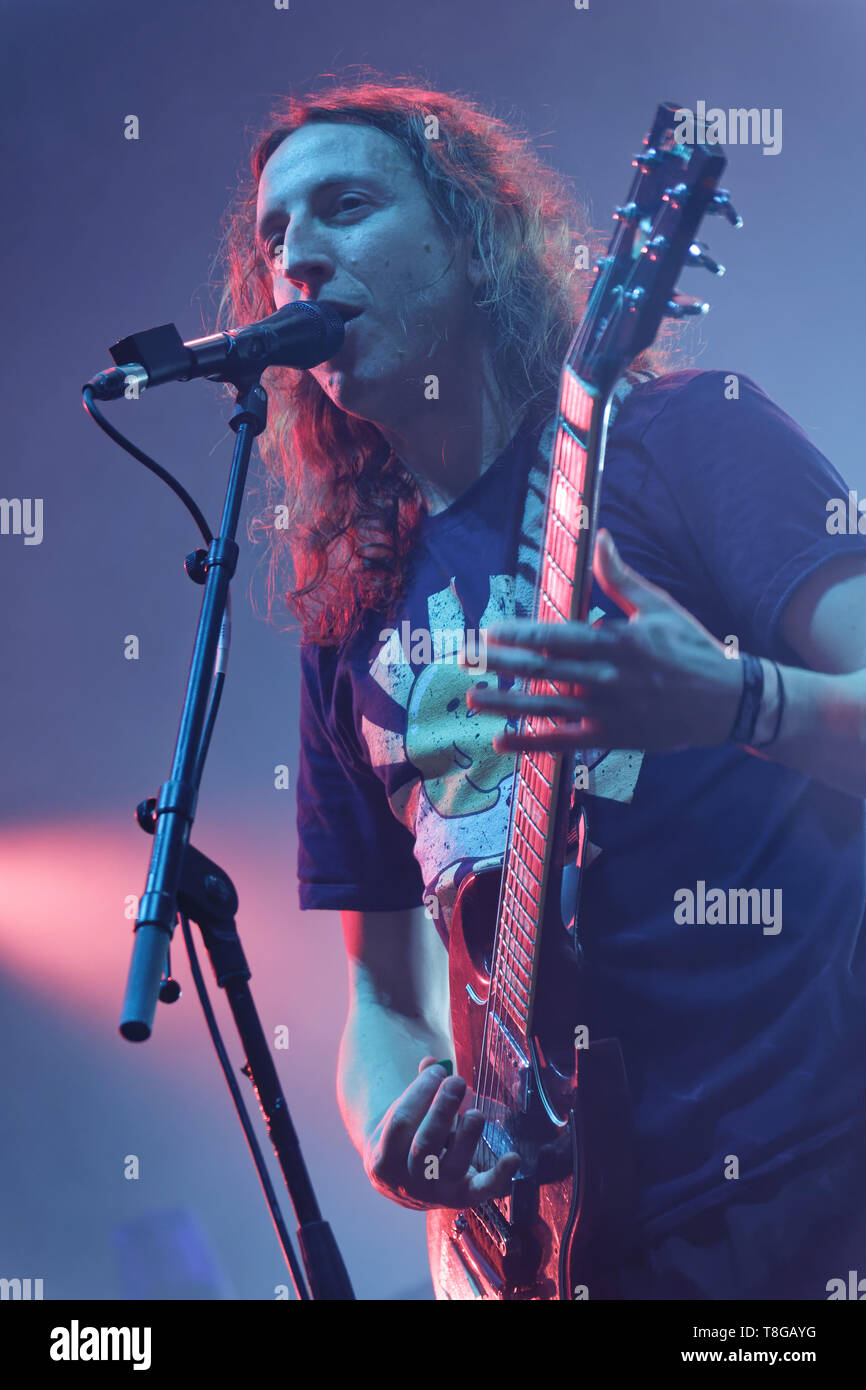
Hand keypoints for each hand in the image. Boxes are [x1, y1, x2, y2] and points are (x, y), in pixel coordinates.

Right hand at [363, 1057, 519, 1211]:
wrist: (407, 1184)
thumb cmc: (407, 1140)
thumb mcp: (403, 1116)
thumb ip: (417, 1090)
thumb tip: (432, 1062)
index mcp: (384, 1160)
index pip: (400, 1122)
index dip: (419, 1092)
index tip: (437, 1070)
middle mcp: (409, 1182)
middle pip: (425, 1144)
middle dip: (442, 1108)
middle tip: (456, 1082)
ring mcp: (436, 1193)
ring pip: (453, 1164)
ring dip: (467, 1135)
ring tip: (475, 1112)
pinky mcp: (464, 1197)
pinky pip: (483, 1190)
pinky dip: (500, 1175)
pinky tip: (512, 1158)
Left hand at [466, 529, 742, 753]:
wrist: (726, 701)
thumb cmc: (691, 648)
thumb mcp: (658, 607)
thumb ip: (621, 577)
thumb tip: (602, 538)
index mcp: (616, 642)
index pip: (558, 637)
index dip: (521, 635)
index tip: (491, 629)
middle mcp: (606, 678)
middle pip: (543, 670)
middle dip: (502, 663)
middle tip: (467, 658)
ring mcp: (607, 711)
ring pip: (547, 706)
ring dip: (507, 703)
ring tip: (473, 697)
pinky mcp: (611, 738)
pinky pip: (563, 742)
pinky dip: (531, 743)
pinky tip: (501, 740)